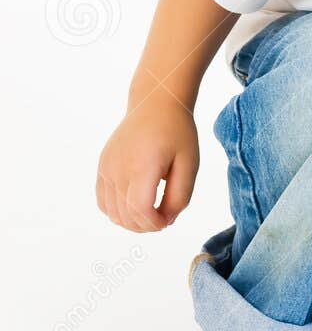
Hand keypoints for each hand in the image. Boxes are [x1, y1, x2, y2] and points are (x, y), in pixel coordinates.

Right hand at [97, 93, 199, 231]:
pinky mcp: (102, 166)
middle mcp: (119, 168)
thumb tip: (166, 221)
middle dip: (146, 226)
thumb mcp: (189, 164)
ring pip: (112, 212)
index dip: (154, 223)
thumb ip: (180, 196)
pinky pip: (103, 201)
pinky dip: (117, 212)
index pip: (140, 210)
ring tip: (151, 212)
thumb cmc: (176, 133)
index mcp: (143, 166)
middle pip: (125, 216)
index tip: (168, 219)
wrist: (154, 104)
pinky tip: (134, 206)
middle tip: (163, 217)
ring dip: (132, 222)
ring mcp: (106, 168)